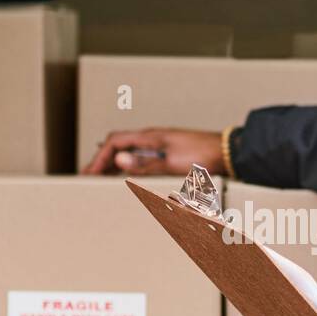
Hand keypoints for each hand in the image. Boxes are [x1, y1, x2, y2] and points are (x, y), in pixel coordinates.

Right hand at [81, 128, 225, 175]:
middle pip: (119, 146)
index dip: (99, 157)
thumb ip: (144, 164)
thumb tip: (118, 160)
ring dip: (115, 164)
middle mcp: (153, 139)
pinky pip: (143, 158)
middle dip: (102, 160)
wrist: (228, 152)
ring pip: (130, 153)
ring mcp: (161, 145)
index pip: (115, 142)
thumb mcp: (171, 163)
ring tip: (103, 178)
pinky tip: (130, 177)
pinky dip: (131, 168)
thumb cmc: (203, 155)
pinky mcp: (170, 153)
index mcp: (150, 137)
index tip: (88, 173)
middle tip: (89, 175)